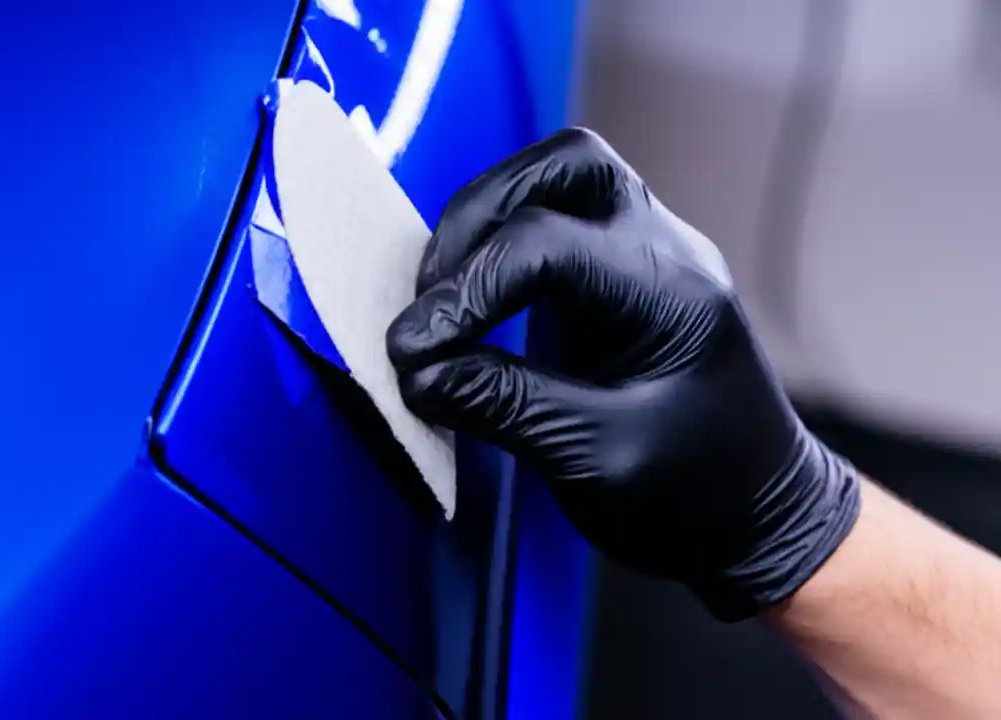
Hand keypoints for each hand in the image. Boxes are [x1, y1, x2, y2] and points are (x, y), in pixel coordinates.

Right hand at [387, 129, 859, 619]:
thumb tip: (418, 373)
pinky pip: (562, 220)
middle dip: (480, 213)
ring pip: (565, 179)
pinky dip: (505, 244)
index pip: (547, 246)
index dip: (467, 290)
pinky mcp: (625, 275)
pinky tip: (475, 297)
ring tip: (443, 290)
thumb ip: (502, 405)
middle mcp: (667, 252)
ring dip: (491, 218)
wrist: (760, 519)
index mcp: (669, 295)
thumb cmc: (695, 496)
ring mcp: (650, 255)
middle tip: (429, 291)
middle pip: (570, 165)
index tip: (411, 350)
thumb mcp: (593, 460)